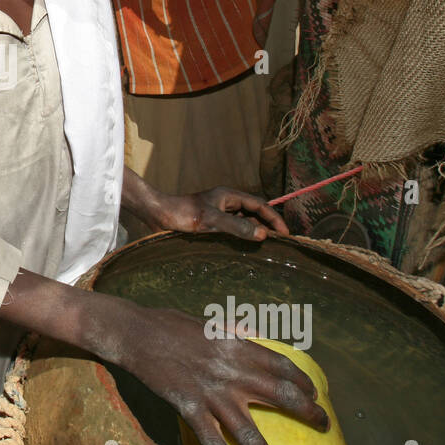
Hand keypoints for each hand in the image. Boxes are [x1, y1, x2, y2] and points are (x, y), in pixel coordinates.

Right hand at [119, 305, 328, 444]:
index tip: (314, 394)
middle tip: (325, 428)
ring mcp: (212, 394)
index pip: (282, 366)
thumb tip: (252, 333)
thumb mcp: (208, 322)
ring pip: (251, 438)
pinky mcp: (190, 410)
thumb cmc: (168, 324)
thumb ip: (233, 330)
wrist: (134, 332)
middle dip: (308, 415)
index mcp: (238, 346)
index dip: (303, 382)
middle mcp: (232, 371)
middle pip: (282, 398)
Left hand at [148, 186, 288, 240]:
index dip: (274, 218)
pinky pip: (232, 228)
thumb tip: (263, 234)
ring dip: (254, 231)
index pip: (259, 205)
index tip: (285, 234)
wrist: (159, 215)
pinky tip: (244, 248)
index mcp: (229, 196)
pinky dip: (241, 236)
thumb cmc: (183, 214)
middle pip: (253, 212)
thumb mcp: (212, 220)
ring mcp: (217, 212)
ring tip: (266, 247)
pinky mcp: (209, 223)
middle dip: (267, 225)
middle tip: (279, 242)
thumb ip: (237, 227)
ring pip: (243, 221)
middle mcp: (225, 202)